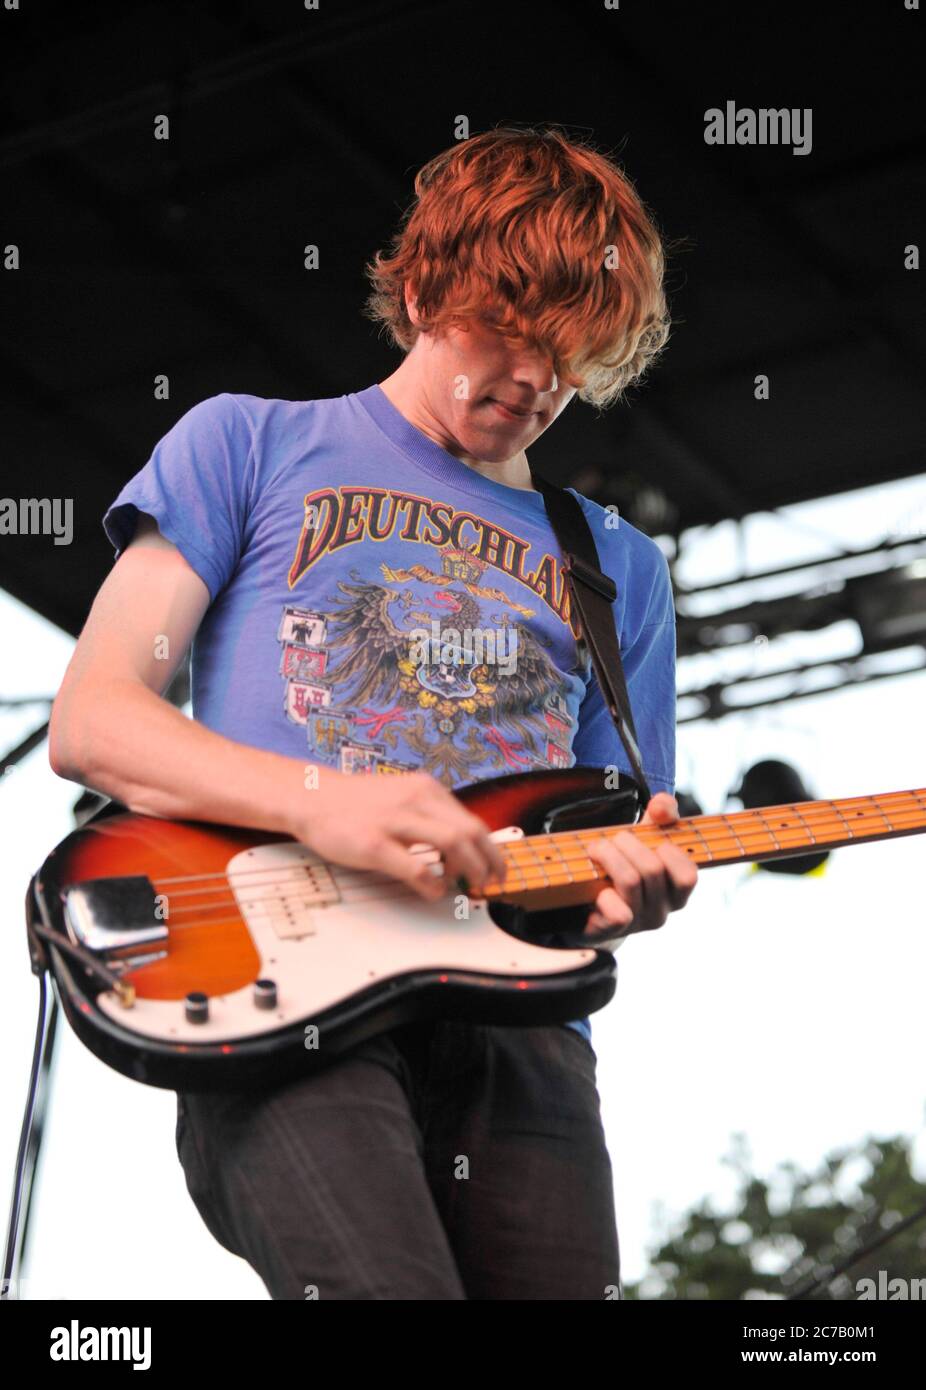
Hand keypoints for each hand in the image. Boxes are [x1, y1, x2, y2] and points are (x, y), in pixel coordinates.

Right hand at [292, 769, 507, 901]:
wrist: (311, 797)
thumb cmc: (356, 803)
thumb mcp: (401, 795)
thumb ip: (429, 813)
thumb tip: (460, 844)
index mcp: (425, 789)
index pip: (472, 821)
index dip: (491, 849)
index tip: (497, 867)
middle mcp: (416, 800)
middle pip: (471, 832)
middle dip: (489, 862)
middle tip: (491, 883)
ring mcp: (395, 821)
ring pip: (453, 843)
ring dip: (469, 870)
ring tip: (468, 886)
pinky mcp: (375, 844)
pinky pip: (417, 868)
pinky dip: (433, 884)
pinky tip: (432, 891)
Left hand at [581, 792, 697, 942]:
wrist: (586, 903)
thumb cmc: (622, 864)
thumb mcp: (645, 836)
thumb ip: (661, 813)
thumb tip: (662, 806)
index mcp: (676, 892)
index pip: (688, 874)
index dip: (669, 851)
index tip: (650, 839)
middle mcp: (661, 911)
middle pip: (652, 869)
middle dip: (627, 843)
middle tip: (611, 839)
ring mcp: (638, 923)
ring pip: (631, 881)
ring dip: (608, 855)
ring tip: (596, 849)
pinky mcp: (612, 931)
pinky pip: (617, 911)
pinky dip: (603, 892)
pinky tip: (595, 885)